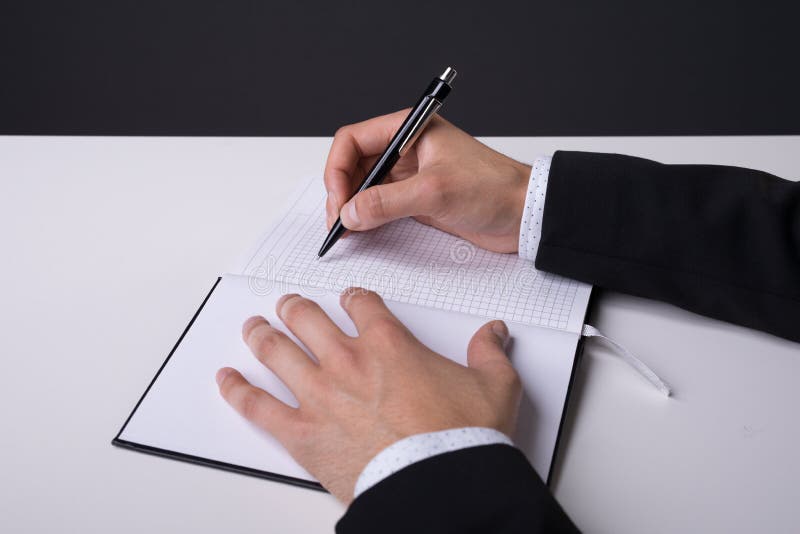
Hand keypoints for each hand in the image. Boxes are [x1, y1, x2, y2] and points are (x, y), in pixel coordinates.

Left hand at [215, 289, 520, 503]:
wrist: (438, 485)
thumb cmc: (461, 438)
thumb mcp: (494, 386)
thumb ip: (491, 352)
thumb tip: (494, 332)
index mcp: (388, 344)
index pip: (362, 304)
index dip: (354, 297)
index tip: (350, 300)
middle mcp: (347, 361)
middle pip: (307, 317)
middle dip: (295, 306)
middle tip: (289, 304)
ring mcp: (320, 394)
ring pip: (276, 350)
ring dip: (261, 334)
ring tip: (253, 327)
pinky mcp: (302, 432)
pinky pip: (257, 406)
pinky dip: (237, 390)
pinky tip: (226, 379)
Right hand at [324, 110, 531, 252]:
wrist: (525, 212)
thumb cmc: (494, 188)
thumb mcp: (435, 192)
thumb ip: (388, 202)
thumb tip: (351, 212)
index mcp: (410, 130)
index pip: (354, 139)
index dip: (338, 169)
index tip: (339, 198)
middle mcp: (406, 149)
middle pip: (354, 164)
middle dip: (341, 191)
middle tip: (338, 220)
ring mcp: (410, 175)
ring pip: (364, 187)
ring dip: (351, 207)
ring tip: (344, 230)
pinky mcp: (416, 198)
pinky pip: (380, 205)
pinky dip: (366, 218)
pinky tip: (361, 232)